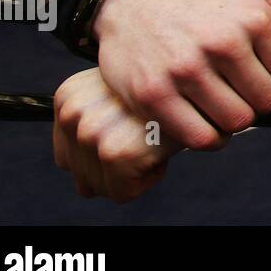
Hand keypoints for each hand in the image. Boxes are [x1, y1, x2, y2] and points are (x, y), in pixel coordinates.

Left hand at [53, 67, 182, 201]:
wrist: (203, 78)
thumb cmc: (168, 85)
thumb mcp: (122, 94)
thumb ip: (98, 124)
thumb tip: (84, 185)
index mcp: (67, 96)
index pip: (67, 156)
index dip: (105, 154)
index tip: (130, 133)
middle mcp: (72, 112)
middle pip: (82, 175)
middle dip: (117, 166)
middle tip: (147, 134)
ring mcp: (89, 132)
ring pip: (100, 186)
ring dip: (133, 171)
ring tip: (154, 137)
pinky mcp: (114, 152)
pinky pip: (124, 192)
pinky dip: (149, 177)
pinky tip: (161, 146)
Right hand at [91, 0, 270, 150]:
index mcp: (252, 18)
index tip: (270, 73)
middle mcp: (222, 43)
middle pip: (268, 101)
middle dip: (263, 99)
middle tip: (247, 89)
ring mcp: (187, 70)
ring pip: (237, 121)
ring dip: (237, 117)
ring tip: (227, 101)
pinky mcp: (155, 94)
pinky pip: (200, 137)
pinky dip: (211, 136)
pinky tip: (207, 118)